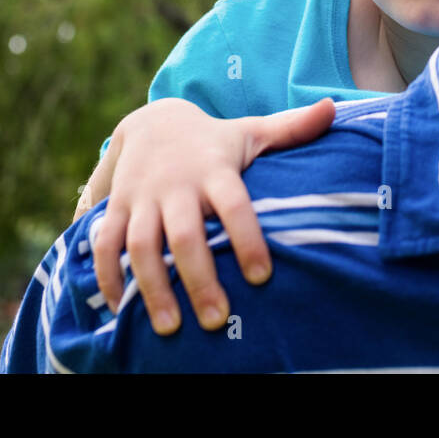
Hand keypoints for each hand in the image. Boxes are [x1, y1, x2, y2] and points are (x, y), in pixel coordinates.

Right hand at [91, 97, 335, 334]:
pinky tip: (118, 308)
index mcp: (214, 170)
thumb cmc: (214, 141)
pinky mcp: (117, 208)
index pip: (234, 204)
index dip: (247, 238)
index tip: (262, 277)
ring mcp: (143, 198)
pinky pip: (105, 244)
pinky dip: (108, 276)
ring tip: (170, 328)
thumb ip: (292, 128)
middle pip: (185, 234)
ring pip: (141, 245)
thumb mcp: (250, 132)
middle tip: (216, 320)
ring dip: (152, 287)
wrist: (152, 122)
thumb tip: (332, 109)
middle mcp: (176, 186)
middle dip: (199, 278)